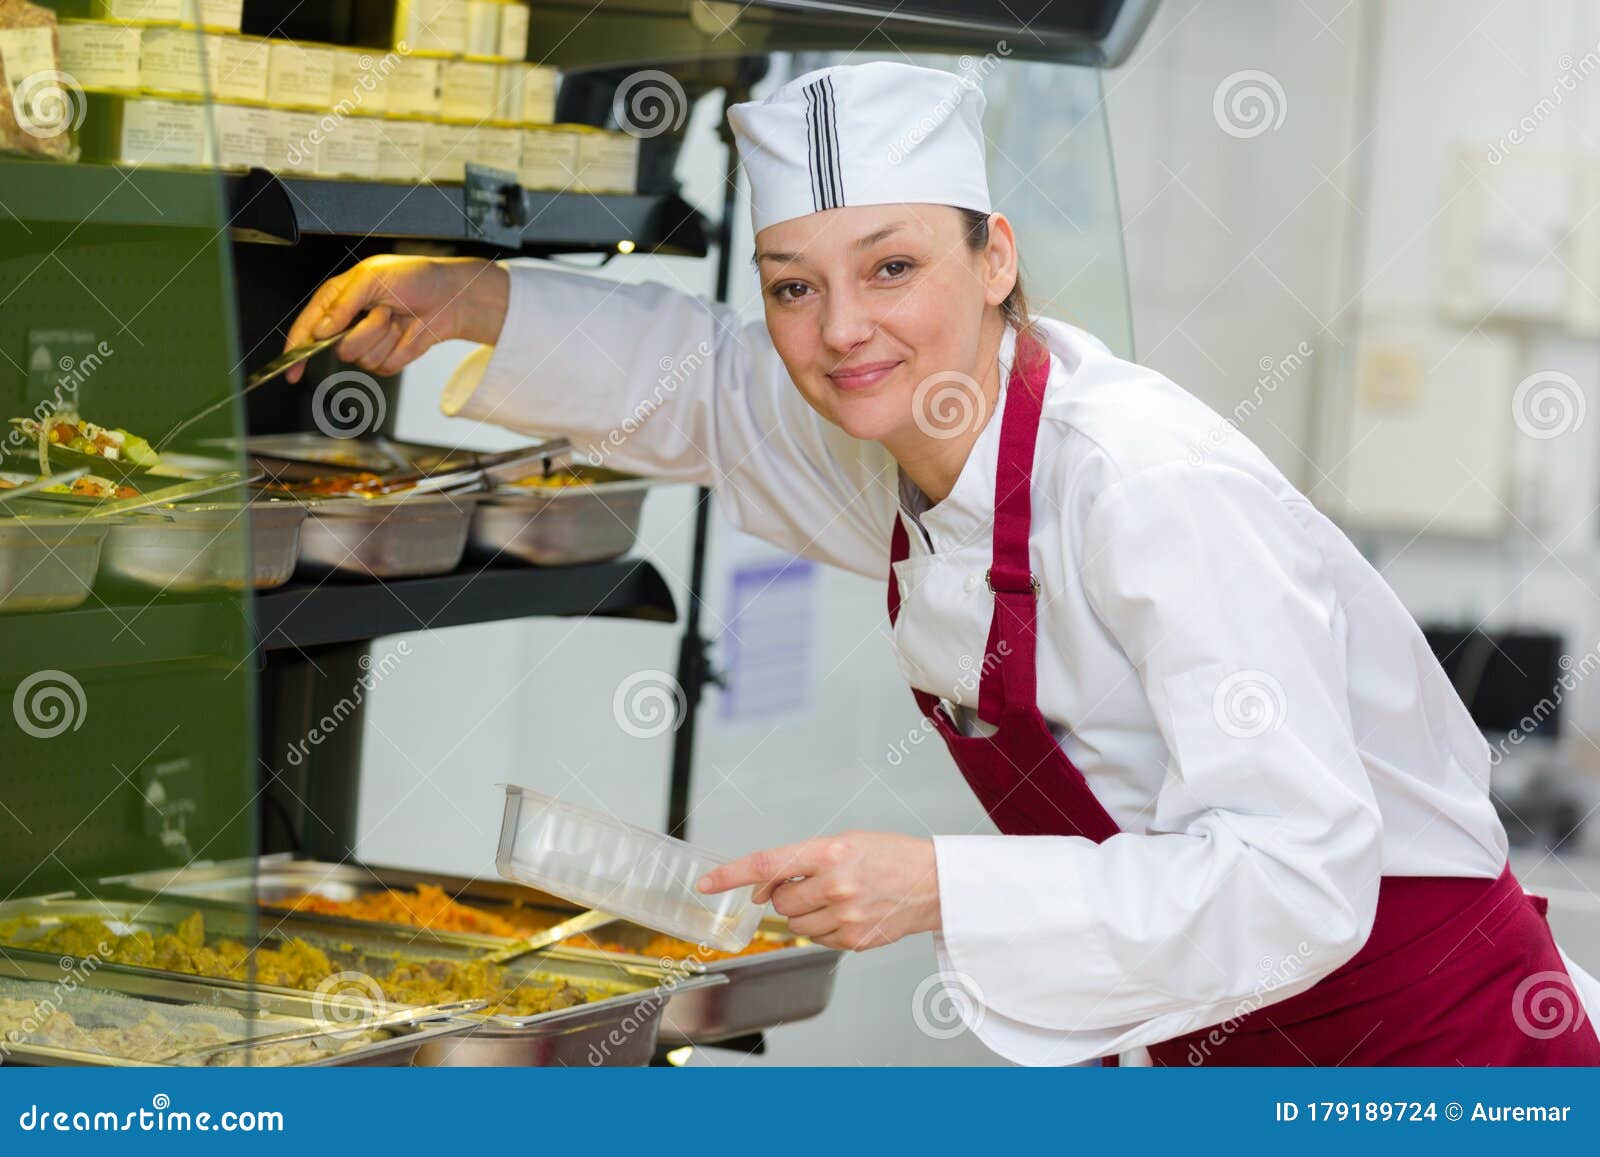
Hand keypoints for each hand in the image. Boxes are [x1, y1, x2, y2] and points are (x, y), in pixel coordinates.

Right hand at [281, 255, 509, 381]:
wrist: (449, 296)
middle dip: (363, 331)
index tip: (290, 368)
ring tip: (395, 317)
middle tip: (381, 310)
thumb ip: (342, 303)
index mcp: (336, 300)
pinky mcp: (387, 359)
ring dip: (383, 336)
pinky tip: (405, 331)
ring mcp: (367, 344)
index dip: (295, 350)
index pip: (307, 328)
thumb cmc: (413, 277)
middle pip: (337, 348)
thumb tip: (320, 330)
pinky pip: (383, 366)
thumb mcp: (371, 277)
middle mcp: (348, 325)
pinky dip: (398, 349)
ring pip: (361, 358)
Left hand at [697, 831, 941, 951]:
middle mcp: (835, 884)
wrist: (933, 883)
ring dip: (805, 914)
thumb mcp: (844, 842)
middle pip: (780, 903)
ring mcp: (845, 915)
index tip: (705, 883)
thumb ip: (802, 862)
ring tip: (837, 898)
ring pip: (795, 925)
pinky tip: (850, 913)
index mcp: (829, 852)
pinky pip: (819, 940)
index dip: (730, 874)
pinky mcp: (854, 940)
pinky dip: (825, 928)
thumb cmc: (888, 857)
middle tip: (814, 885)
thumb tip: (763, 888)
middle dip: (787, 896)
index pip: (766, 864)